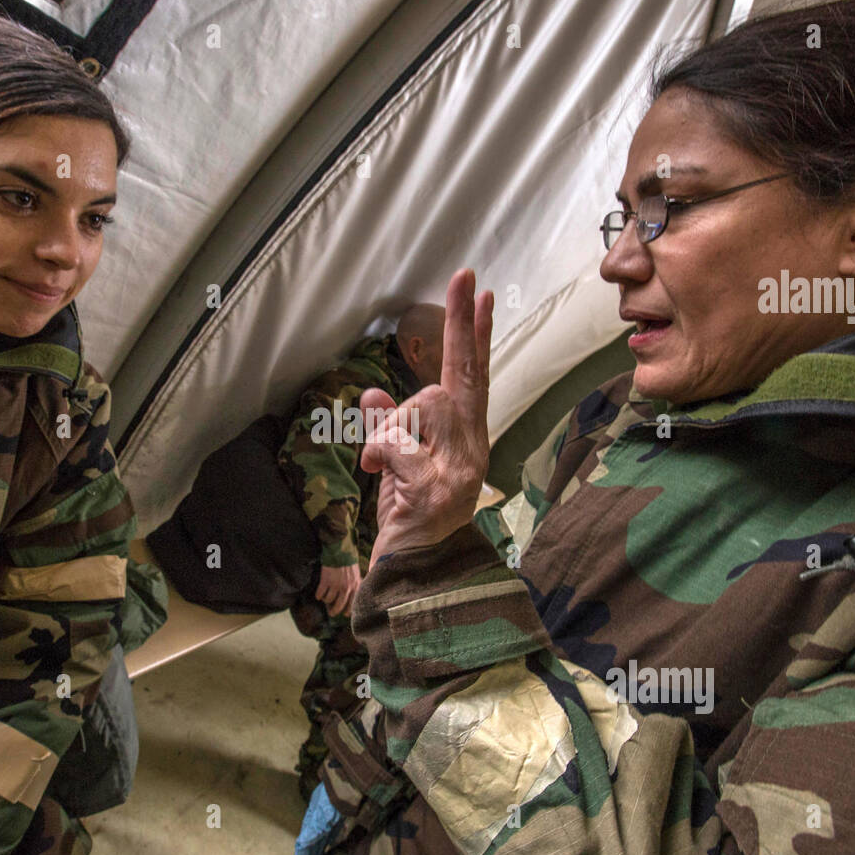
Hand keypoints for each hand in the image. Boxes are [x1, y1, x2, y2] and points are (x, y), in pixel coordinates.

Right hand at [316, 563, 361, 615]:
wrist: (340, 551)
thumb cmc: (349, 562)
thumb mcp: (356, 575)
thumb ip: (356, 585)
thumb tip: (354, 595)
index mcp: (355, 586)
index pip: (352, 604)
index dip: (347, 611)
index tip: (344, 614)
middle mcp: (346, 588)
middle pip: (339, 606)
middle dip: (334, 611)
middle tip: (331, 613)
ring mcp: (335, 585)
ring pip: (329, 600)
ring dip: (326, 601)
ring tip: (325, 599)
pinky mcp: (325, 581)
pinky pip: (320, 593)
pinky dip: (319, 596)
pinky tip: (318, 595)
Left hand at [360, 268, 492, 569]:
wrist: (418, 578)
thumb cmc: (410, 520)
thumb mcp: (398, 467)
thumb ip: (390, 428)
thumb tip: (372, 393)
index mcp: (465, 439)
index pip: (472, 378)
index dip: (475, 335)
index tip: (482, 292)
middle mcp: (471, 447)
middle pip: (459, 377)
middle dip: (462, 324)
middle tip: (465, 276)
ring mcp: (458, 467)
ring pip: (420, 406)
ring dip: (390, 426)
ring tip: (382, 464)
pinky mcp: (435, 486)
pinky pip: (398, 444)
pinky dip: (378, 452)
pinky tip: (373, 470)